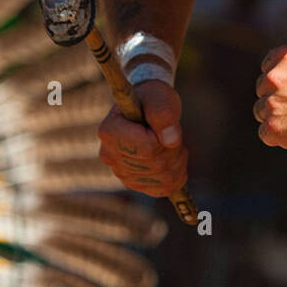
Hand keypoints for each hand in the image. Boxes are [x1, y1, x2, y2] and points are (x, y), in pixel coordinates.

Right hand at [97, 80, 188, 194]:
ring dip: (177, 161)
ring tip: (170, 143)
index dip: (163, 137)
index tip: (160, 124)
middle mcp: (110, 155)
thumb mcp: (159, 97)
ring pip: (164, 179)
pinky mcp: (133, 182)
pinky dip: (176, 175)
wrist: (147, 107)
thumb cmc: (152, 98)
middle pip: (157, 165)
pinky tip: (172, 160)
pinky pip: (163, 189)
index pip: (148, 149)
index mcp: (109, 132)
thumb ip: (164, 114)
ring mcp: (120, 172)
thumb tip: (171, 141)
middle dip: (173, 149)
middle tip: (169, 132)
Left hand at [253, 45, 286, 152]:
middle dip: (276, 98)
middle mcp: (275, 76)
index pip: (268, 66)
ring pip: (261, 111)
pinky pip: (265, 133)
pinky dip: (278, 136)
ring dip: (276, 117)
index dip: (279, 79)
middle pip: (262, 89)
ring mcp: (271, 103)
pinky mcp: (272, 128)